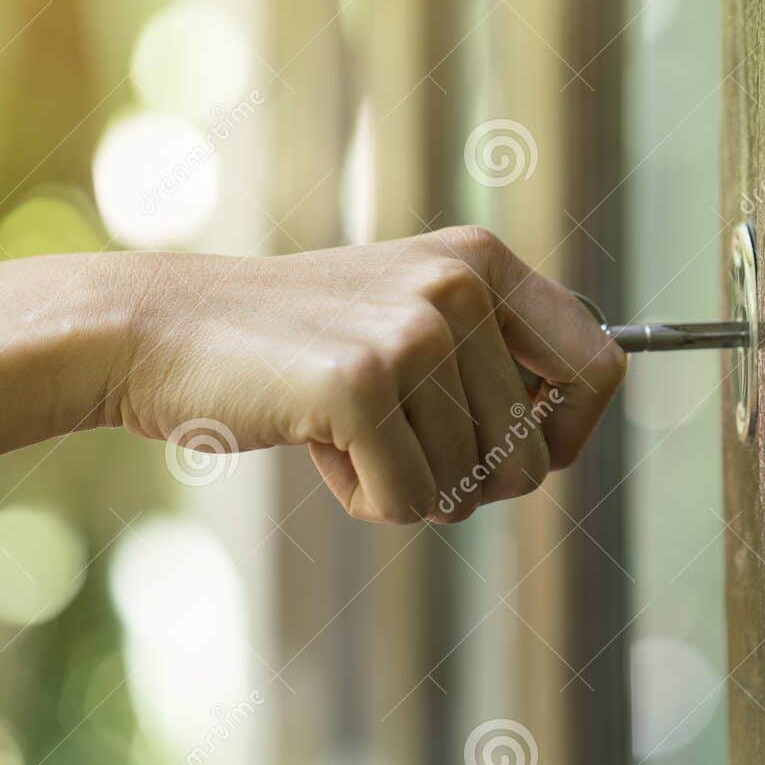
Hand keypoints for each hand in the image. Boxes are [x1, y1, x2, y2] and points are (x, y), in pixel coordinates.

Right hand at [115, 227, 626, 524]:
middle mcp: (460, 283)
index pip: (602, 366)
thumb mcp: (405, 323)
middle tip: (389, 440)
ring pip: (470, 488)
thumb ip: (488, 362)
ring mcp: (414, 329)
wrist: (163, 331)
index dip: (566, 434)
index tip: (508, 451)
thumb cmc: (287, 347)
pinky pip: (412, 503)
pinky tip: (315, 440)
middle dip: (462, 479)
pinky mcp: (363, 381)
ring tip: (339, 426)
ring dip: (404, 485)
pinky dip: (365, 498)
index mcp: (481, 261)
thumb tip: (556, 444)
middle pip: (533, 456)